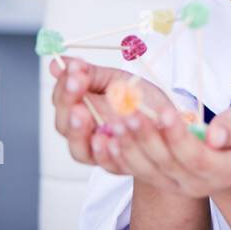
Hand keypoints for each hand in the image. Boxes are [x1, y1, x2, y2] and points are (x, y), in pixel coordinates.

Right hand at [49, 56, 171, 174]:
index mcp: (82, 111)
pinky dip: (102, 152)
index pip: (62, 100)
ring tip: (82, 111)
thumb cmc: (143, 101)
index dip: (64, 85)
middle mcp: (86, 135)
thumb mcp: (118, 81)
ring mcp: (100, 153)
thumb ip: (91, 74)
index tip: (75, 69)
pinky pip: (105, 163)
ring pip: (78, 149)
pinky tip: (103, 138)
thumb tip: (58, 63)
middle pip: (63, 125)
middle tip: (77, 83)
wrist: (173, 124)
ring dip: (78, 129)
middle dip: (69, 101)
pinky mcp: (119, 166)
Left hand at [105, 103, 230, 198]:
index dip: (179, 137)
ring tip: (113, 121)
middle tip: (130, 113)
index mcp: (222, 171)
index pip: (197, 158)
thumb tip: (216, 135)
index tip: (166, 112)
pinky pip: (136, 171)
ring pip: (146, 170)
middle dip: (146, 137)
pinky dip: (119, 155)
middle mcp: (195, 185)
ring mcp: (175, 186)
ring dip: (127, 146)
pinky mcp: (159, 181)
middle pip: (165, 164)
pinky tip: (105, 137)